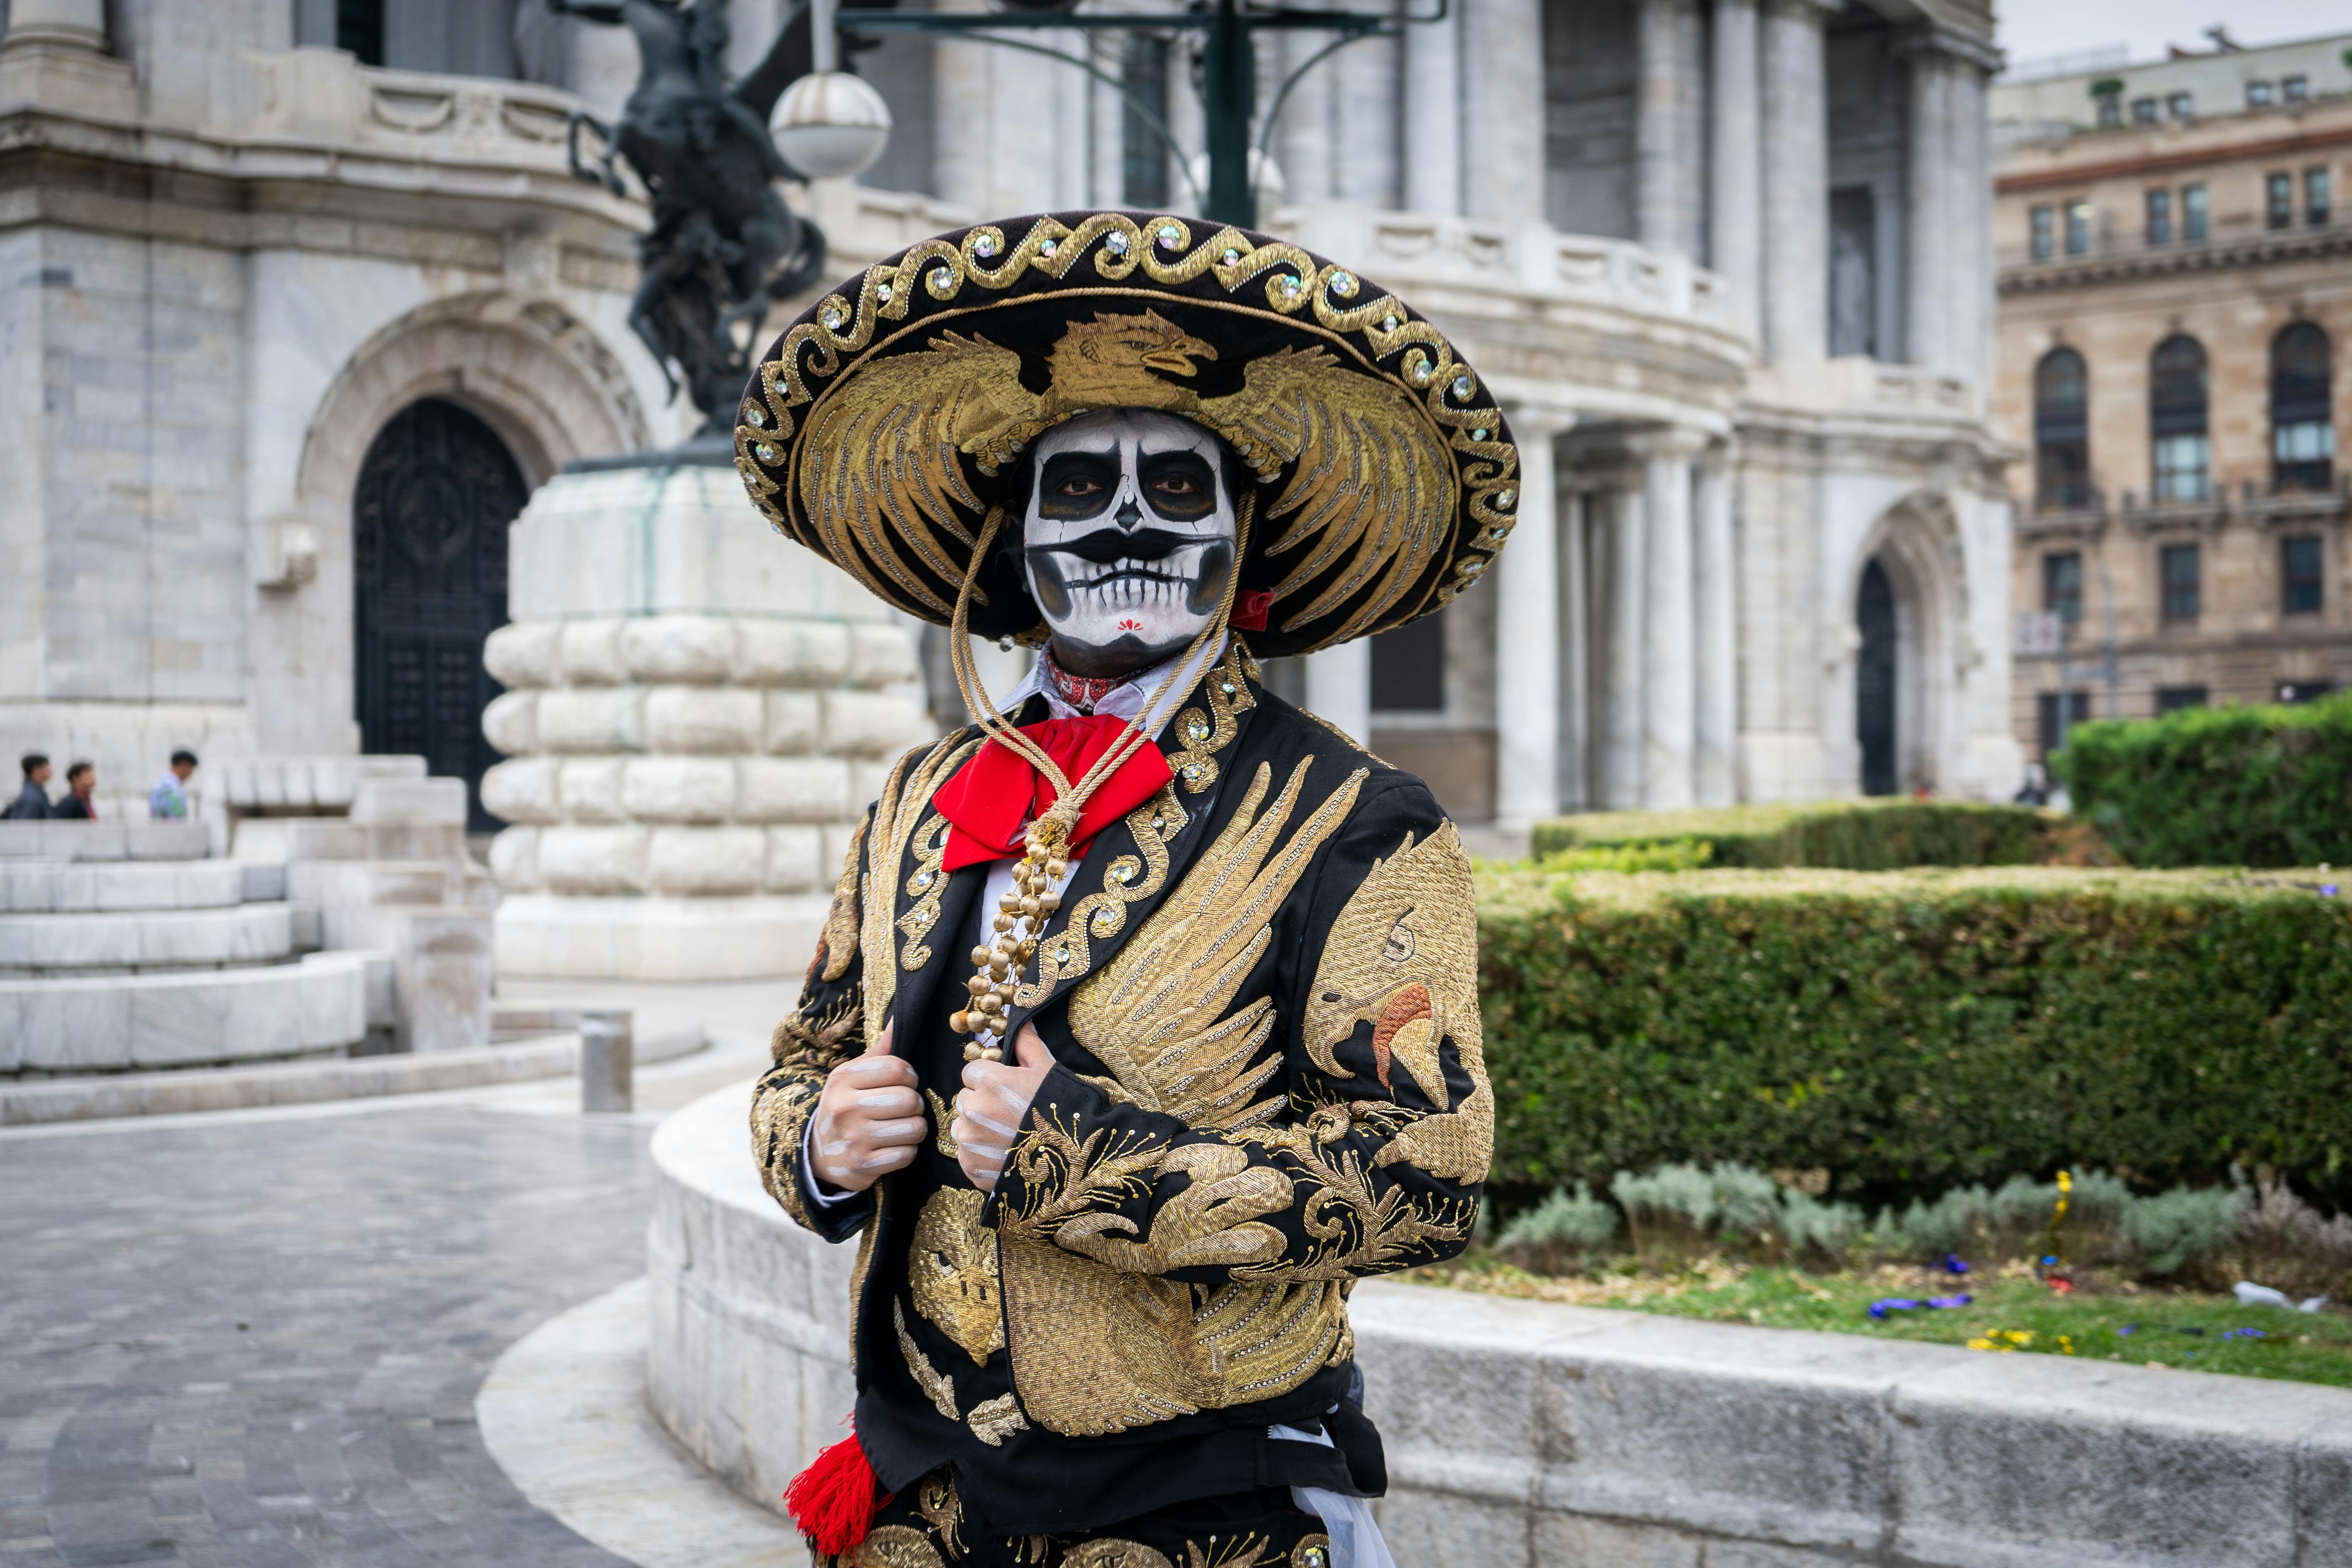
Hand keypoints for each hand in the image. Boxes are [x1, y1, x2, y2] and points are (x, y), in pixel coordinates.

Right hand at [809, 1020, 924, 1193]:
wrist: (817, 1153)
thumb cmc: (846, 1106)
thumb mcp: (853, 1075)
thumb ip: (880, 1051)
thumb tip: (899, 1019)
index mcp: (843, 1079)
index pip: (897, 1068)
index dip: (909, 1076)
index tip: (903, 1083)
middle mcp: (845, 1107)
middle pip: (909, 1099)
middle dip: (914, 1104)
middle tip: (904, 1108)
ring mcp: (853, 1139)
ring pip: (914, 1128)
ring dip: (914, 1128)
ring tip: (901, 1127)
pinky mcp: (863, 1165)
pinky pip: (907, 1154)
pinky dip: (906, 1151)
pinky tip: (893, 1146)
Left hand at [953, 1025, 1053, 1193]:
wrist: (1072, 1160)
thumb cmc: (1062, 1108)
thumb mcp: (1047, 1069)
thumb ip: (1027, 1043)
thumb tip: (1021, 1020)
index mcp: (988, 1080)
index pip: (971, 1072)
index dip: (989, 1080)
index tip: (1007, 1090)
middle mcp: (972, 1108)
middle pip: (966, 1098)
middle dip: (982, 1103)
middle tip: (1010, 1114)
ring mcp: (969, 1140)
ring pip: (962, 1126)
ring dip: (978, 1128)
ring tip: (1007, 1136)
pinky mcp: (969, 1165)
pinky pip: (966, 1153)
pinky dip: (980, 1154)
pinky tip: (1004, 1154)